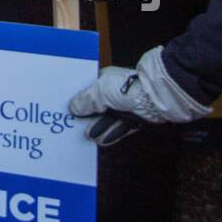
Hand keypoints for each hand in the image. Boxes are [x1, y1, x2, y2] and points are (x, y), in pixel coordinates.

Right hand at [68, 47, 211, 144]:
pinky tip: (100, 141)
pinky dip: (110, 135)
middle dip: (86, 118)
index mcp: (103, 80)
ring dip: (97, 129)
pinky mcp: (132, 119)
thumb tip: (73, 108)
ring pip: (106, 120)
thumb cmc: (127, 88)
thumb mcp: (100, 91)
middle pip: (95, 107)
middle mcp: (113, 93)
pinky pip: (118, 129)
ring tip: (86, 137)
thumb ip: (85, 100)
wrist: (154, 98)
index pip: (86, 91)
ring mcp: (123, 107)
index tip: (67, 110)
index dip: (77, 100)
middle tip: (73, 127)